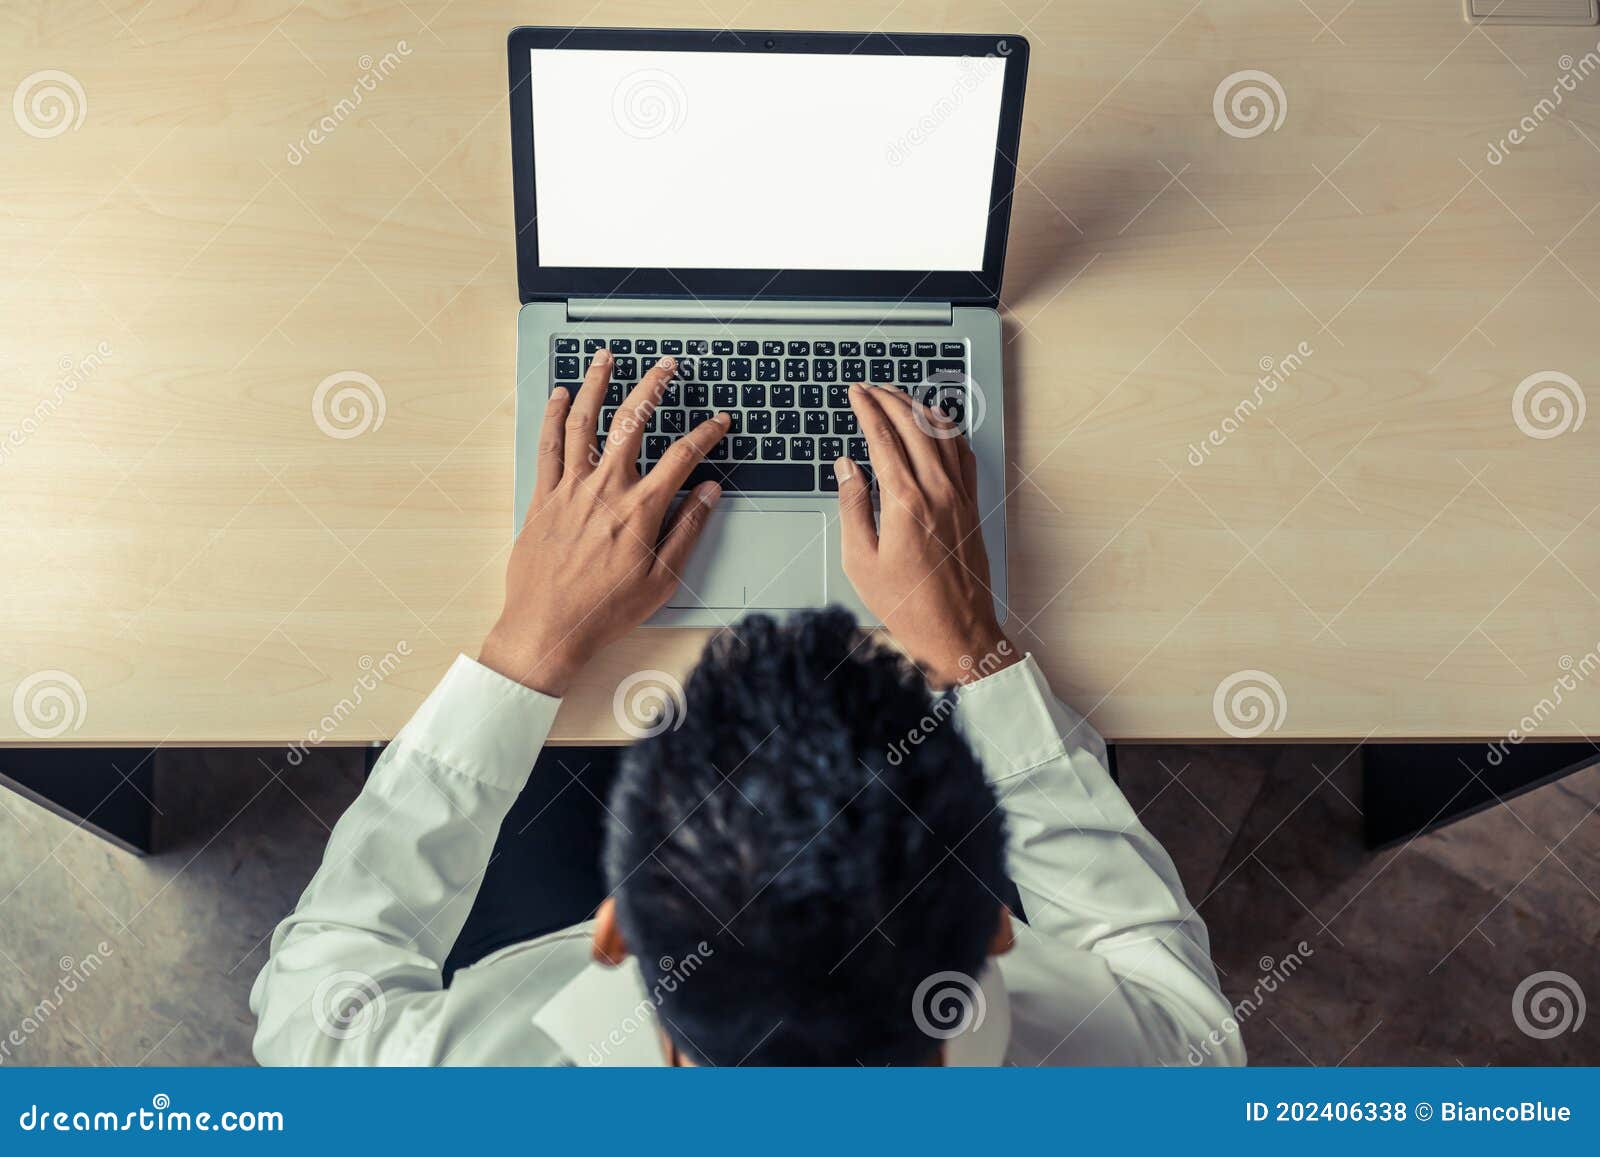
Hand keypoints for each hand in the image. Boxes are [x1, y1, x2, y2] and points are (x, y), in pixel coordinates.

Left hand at [479, 349, 729, 694]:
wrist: (547, 629)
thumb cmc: (605, 612)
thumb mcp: (661, 579)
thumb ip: (687, 530)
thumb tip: (708, 492)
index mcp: (640, 510)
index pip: (682, 457)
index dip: (706, 434)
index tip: (719, 421)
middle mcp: (605, 490)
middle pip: (632, 422)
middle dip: (653, 387)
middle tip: (666, 365)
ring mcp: (570, 489)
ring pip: (584, 422)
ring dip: (597, 384)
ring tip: (606, 358)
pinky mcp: (542, 497)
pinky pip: (548, 446)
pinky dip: (553, 416)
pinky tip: (561, 395)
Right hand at [834, 382, 1017, 687]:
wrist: (956, 632)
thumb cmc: (906, 605)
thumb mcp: (861, 560)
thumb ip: (852, 506)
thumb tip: (846, 466)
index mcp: (905, 502)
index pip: (883, 438)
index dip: (867, 409)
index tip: (855, 392)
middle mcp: (937, 491)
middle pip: (914, 426)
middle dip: (890, 399)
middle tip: (870, 388)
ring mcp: (959, 496)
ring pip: (942, 434)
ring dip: (918, 407)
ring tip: (898, 396)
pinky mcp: (971, 506)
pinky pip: (963, 454)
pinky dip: (948, 431)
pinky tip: (937, 425)